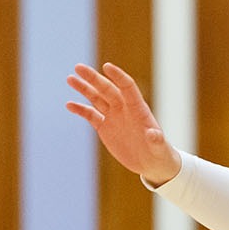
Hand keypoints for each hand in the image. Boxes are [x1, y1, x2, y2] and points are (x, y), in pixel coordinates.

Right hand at [65, 62, 182, 185]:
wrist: (151, 163)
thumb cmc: (159, 153)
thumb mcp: (159, 148)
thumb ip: (157, 140)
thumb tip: (154, 134)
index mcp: (138, 109)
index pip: (127, 87)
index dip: (118, 76)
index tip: (106, 66)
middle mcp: (124, 109)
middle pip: (107, 89)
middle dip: (93, 78)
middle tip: (78, 67)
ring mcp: (113, 117)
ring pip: (96, 98)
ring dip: (84, 88)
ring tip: (70, 78)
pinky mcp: (105, 127)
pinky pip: (91, 115)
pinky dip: (80, 109)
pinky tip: (69, 104)